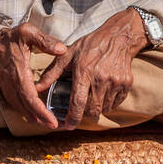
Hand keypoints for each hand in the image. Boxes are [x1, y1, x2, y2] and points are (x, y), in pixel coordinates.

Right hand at [0, 22, 66, 129]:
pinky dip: (29, 114)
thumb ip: (45, 40)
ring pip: (22, 110)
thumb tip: (62, 49)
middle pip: (27, 109)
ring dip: (36, 119)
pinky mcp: (8, 91)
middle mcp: (12, 85)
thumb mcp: (27, 32)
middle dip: (42, 120)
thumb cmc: (10, 38)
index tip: (52, 121)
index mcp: (18, 73)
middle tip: (58, 126)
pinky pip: (18, 107)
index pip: (30, 98)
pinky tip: (39, 117)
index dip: (41, 111)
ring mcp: (8, 90)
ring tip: (52, 124)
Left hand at [36, 9, 148, 129]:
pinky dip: (107, 103)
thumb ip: (51, 73)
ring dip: (95, 109)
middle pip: (92, 109)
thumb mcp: (67, 55)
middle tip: (79, 110)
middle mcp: (101, 78)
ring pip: (104, 108)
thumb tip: (36, 88)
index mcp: (84, 71)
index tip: (68, 125)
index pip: (78, 102)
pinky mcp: (126, 84)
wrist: (118, 38)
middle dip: (83, 114)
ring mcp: (116, 82)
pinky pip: (115, 103)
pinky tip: (102, 94)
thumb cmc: (90, 45)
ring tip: (90, 99)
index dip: (73, 117)